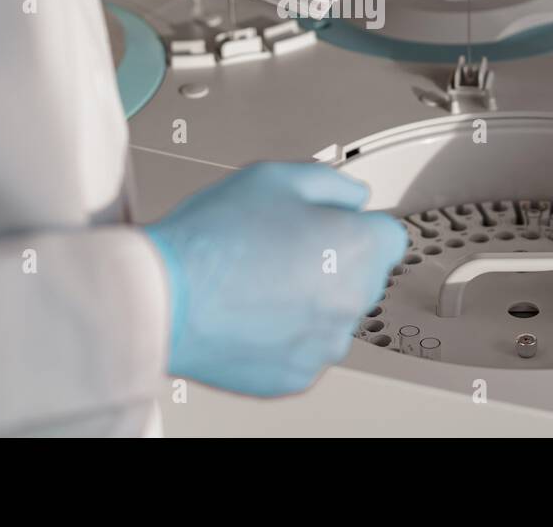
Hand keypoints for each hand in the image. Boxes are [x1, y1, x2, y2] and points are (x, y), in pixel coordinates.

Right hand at [144, 162, 405, 395]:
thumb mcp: (276, 177)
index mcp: (358, 250)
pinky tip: (249, 310)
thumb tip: (353, 199)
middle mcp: (351, 303)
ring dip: (310, 298)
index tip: (329, 224)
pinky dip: (284, 332)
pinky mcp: (295, 375)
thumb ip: (332, 184)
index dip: (354, 223)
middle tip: (281, 245)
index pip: (388, 235)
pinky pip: (303, 345)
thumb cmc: (214, 239)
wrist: (164, 299)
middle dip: (334, 259)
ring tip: (258, 279)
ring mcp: (324, 345)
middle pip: (362, 275)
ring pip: (332, 313)